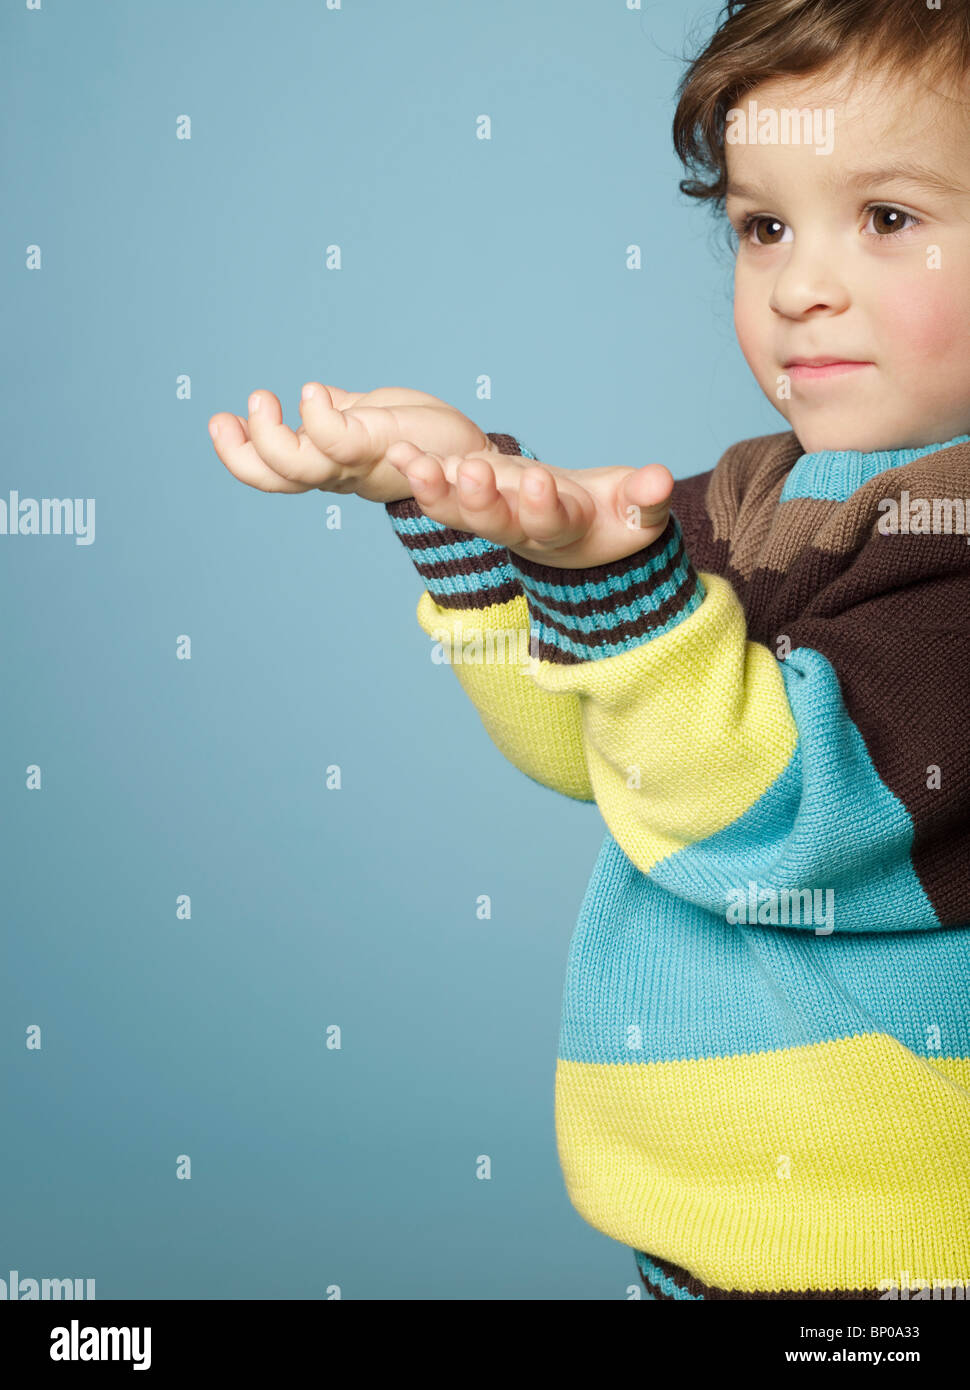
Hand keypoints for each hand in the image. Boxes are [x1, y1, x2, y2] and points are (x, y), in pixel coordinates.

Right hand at [207, 384, 494, 504]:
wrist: (476, 458)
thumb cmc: (421, 438)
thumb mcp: (367, 423)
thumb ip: (337, 416)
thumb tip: (313, 403)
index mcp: (328, 465)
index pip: (272, 471)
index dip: (239, 455)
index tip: (220, 422)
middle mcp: (338, 472)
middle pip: (277, 478)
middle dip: (242, 455)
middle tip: (224, 419)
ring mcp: (358, 463)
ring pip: (300, 467)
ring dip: (272, 438)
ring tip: (263, 399)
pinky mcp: (381, 445)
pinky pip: (339, 440)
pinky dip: (318, 419)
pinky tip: (311, 391)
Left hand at [384, 443, 674, 568]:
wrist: (584, 532)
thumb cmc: (617, 517)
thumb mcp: (641, 513)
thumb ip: (647, 500)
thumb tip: (658, 480)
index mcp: (566, 531)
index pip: (553, 523)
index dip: (544, 507)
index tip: (540, 483)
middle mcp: (523, 530)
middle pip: (497, 523)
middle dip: (481, 500)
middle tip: (470, 475)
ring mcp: (494, 516)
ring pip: (460, 512)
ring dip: (435, 489)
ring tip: (411, 464)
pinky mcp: (472, 499)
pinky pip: (441, 490)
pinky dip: (419, 471)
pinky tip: (395, 451)